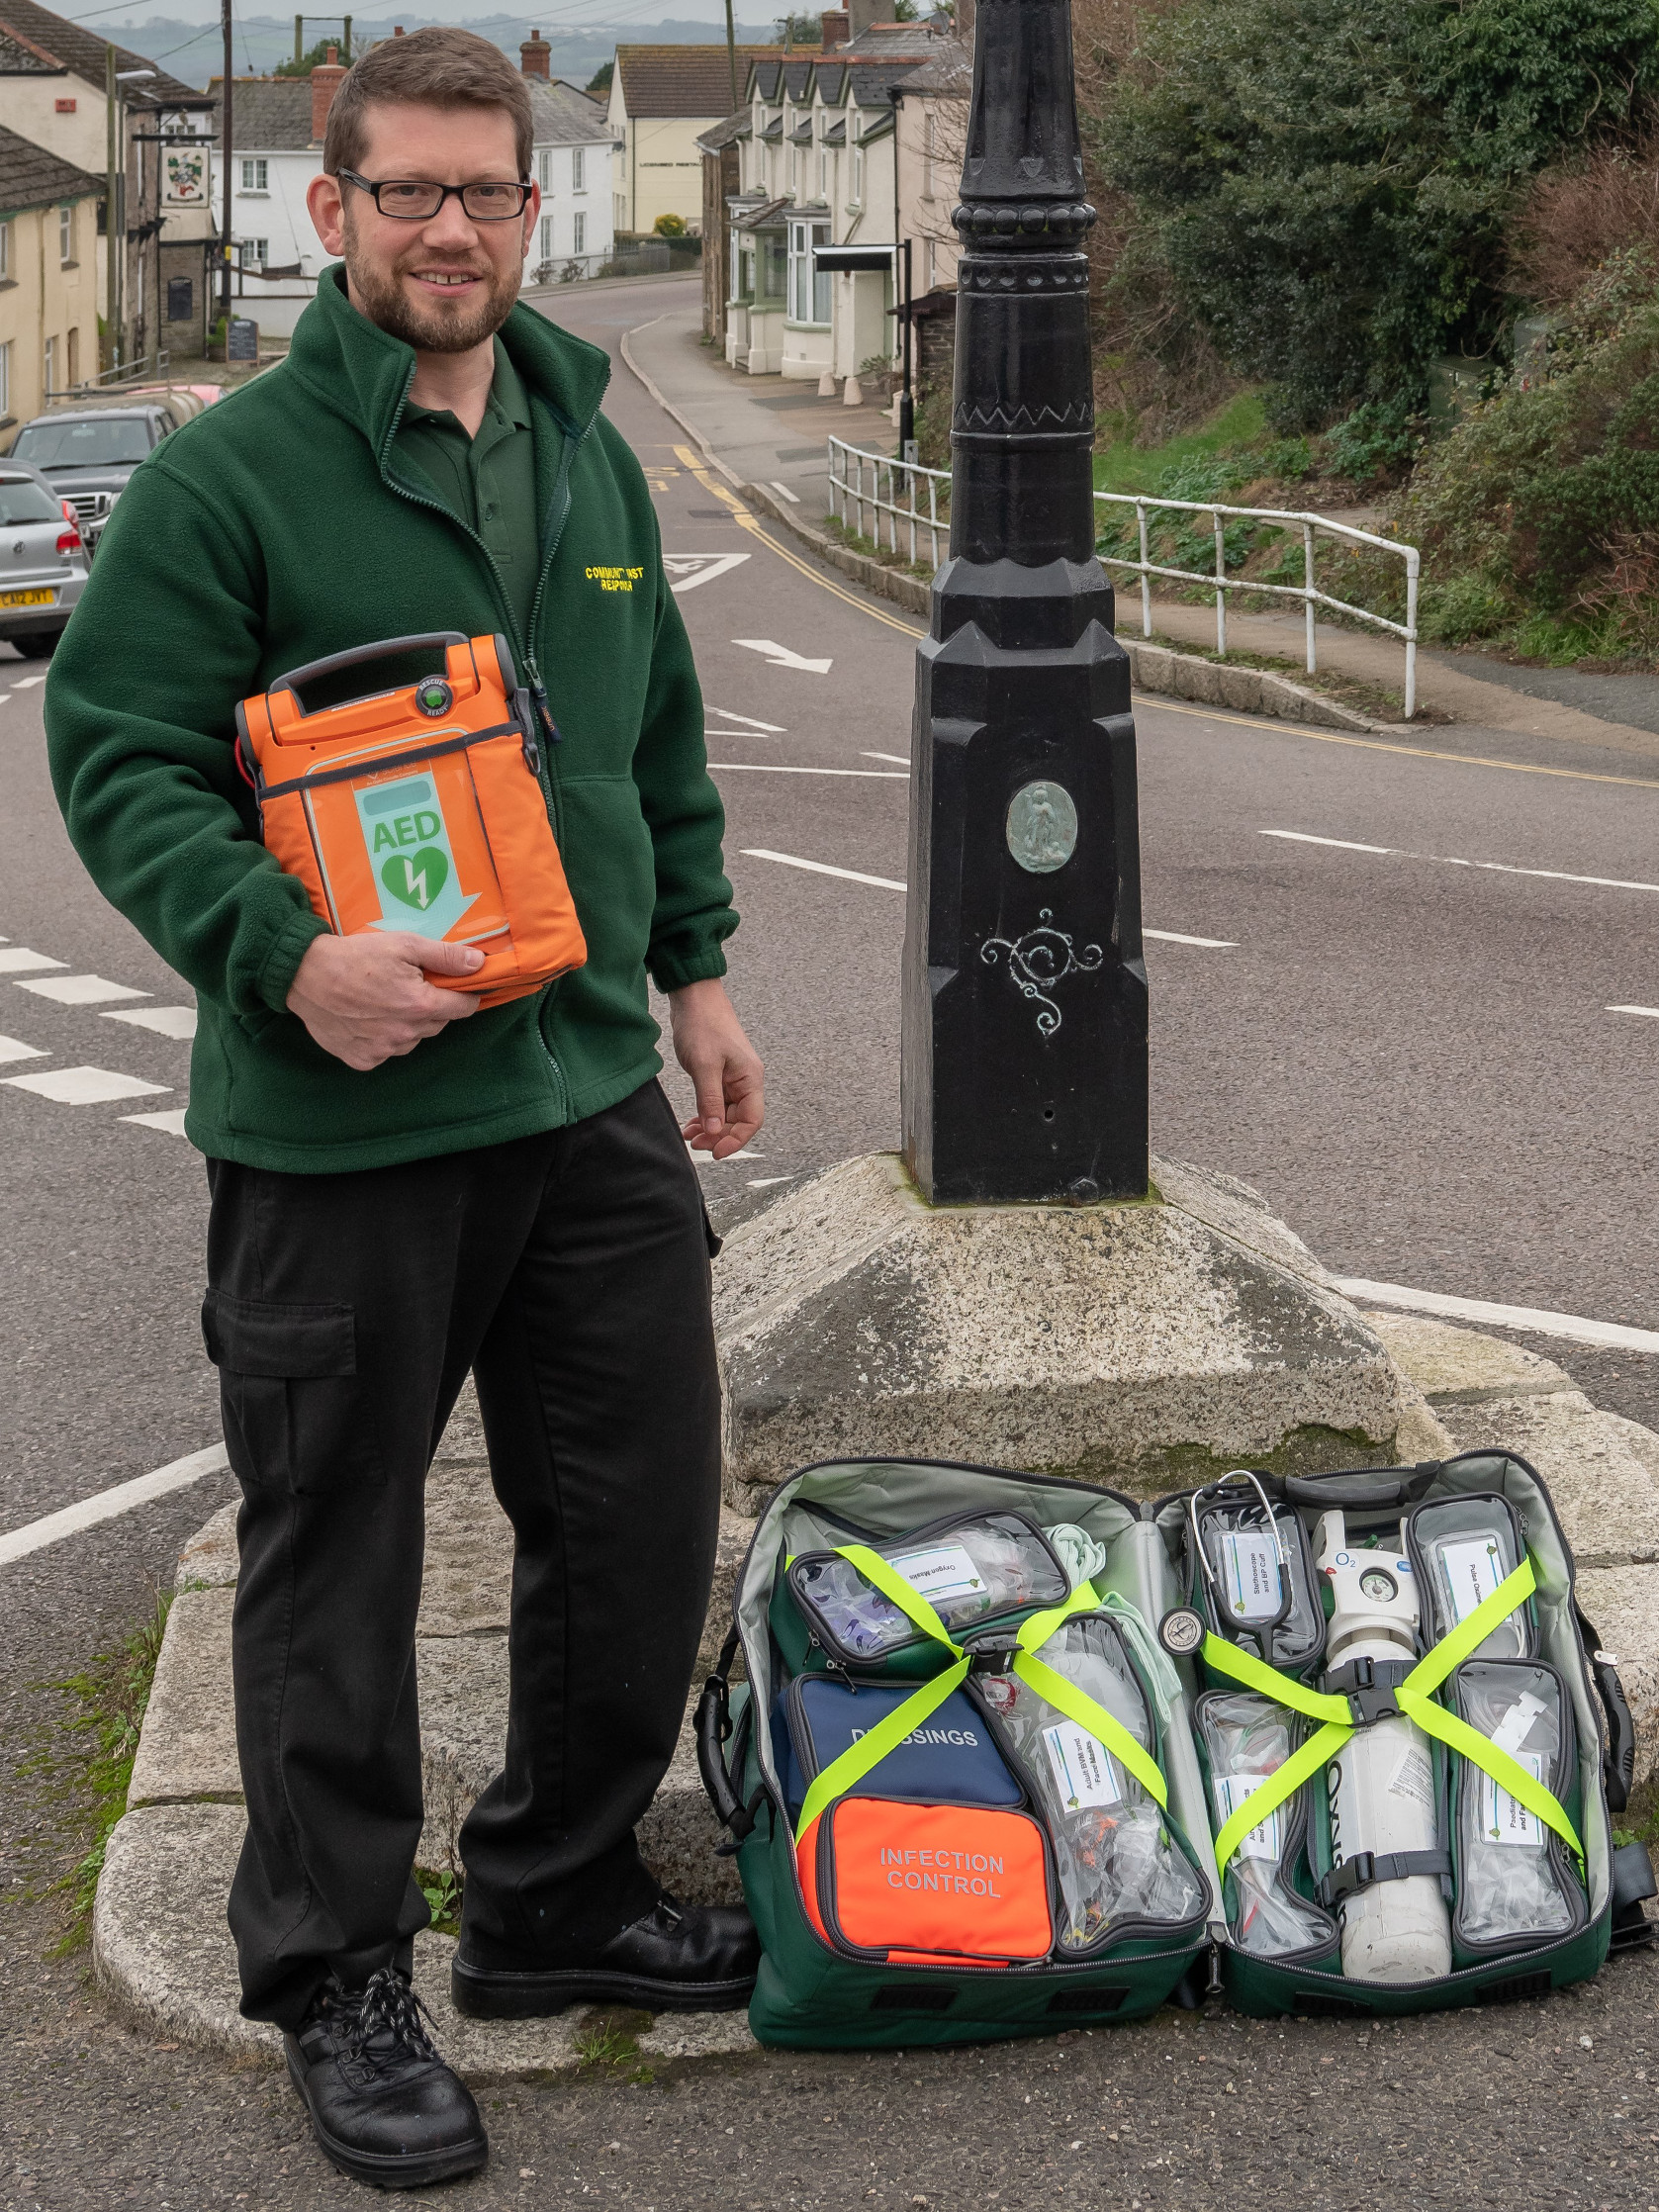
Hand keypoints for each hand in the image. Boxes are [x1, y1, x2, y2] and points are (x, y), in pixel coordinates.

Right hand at [286, 931, 483, 1071]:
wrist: (304, 975)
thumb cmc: (355, 956)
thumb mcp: (404, 944)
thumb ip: (445, 956)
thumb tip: (479, 964)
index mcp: (420, 1006)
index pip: (463, 1008)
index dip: (464, 994)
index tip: (457, 986)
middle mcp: (406, 1034)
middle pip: (437, 1023)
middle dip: (432, 1006)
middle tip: (410, 986)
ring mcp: (384, 1050)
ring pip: (412, 1039)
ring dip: (407, 1024)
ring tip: (384, 1001)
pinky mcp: (363, 1060)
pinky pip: (386, 1051)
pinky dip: (383, 1038)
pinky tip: (367, 1018)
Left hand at [670, 979, 764, 1159]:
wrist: (694, 998)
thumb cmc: (703, 1025)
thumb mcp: (704, 1066)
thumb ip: (710, 1100)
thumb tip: (715, 1131)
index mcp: (750, 1079)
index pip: (751, 1120)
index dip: (736, 1140)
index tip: (715, 1152)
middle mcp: (745, 1081)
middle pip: (738, 1120)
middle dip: (718, 1136)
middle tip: (695, 1144)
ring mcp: (732, 1078)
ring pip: (726, 1114)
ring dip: (710, 1128)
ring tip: (689, 1136)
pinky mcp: (719, 1075)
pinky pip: (716, 1104)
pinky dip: (705, 1116)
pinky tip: (691, 1124)